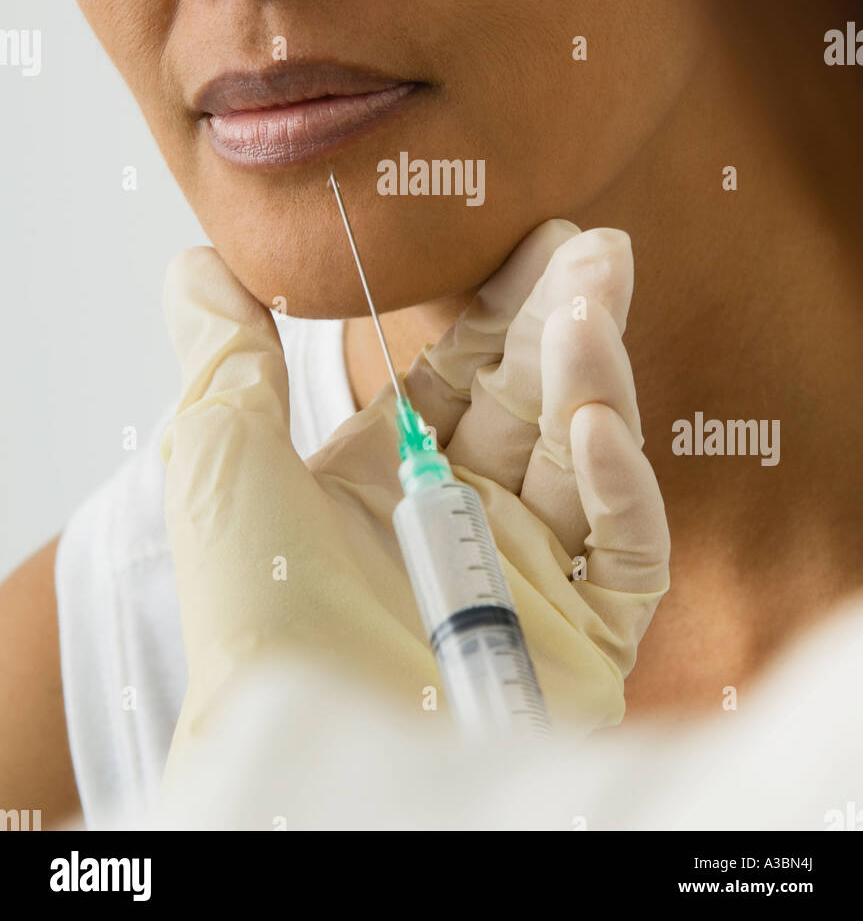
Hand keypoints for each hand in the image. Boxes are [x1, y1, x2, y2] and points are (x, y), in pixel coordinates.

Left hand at [159, 220, 668, 779]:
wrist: (296, 746)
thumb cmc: (251, 608)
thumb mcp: (220, 457)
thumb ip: (226, 354)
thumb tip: (196, 262)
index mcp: (390, 478)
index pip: (461, 373)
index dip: (497, 307)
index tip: (532, 237)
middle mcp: (465, 520)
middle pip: (532, 402)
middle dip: (562, 321)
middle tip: (592, 247)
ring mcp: (529, 577)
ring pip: (583, 459)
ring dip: (588, 380)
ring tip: (587, 308)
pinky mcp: (584, 639)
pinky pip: (624, 553)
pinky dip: (616, 489)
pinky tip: (590, 429)